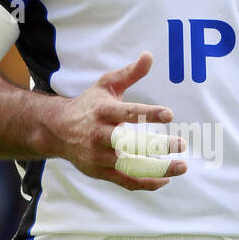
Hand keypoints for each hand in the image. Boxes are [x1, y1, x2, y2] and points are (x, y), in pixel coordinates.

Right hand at [42, 51, 186, 190]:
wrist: (57, 131)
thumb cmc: (89, 105)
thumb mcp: (106, 85)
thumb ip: (129, 73)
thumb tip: (149, 56)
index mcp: (103, 112)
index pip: (128, 113)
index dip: (149, 114)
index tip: (170, 114)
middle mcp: (99, 135)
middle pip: (130, 143)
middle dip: (157, 146)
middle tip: (181, 144)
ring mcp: (99, 156)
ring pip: (131, 166)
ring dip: (158, 169)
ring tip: (182, 167)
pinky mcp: (100, 172)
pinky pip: (126, 182)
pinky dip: (147, 183)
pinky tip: (166, 178)